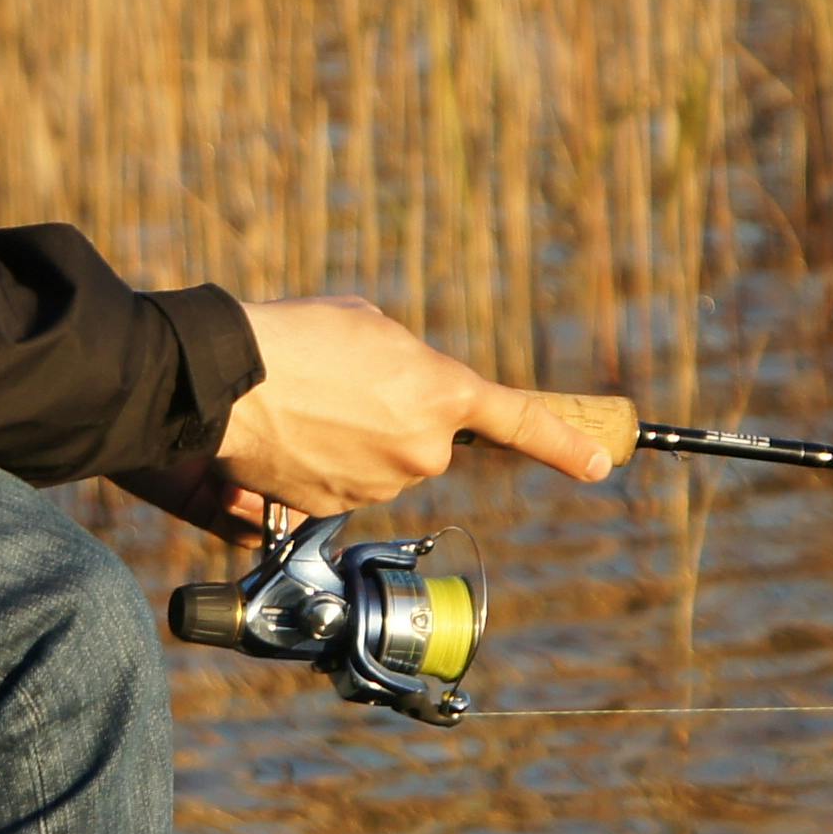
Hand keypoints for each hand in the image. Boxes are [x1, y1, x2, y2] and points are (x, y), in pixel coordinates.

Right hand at [114, 296, 631, 541]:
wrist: (230, 380)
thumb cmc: (301, 335)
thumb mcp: (372, 325)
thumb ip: (411, 365)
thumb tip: (405, 393)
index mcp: (443, 393)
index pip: (520, 423)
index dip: (563, 445)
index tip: (601, 464)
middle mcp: (423, 450)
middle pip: (427, 441)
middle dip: (398, 418)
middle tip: (348, 386)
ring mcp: (381, 485)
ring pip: (384, 464)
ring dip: (357, 439)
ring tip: (312, 403)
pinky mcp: (338, 508)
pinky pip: (346, 484)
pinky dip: (326, 463)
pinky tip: (297, 432)